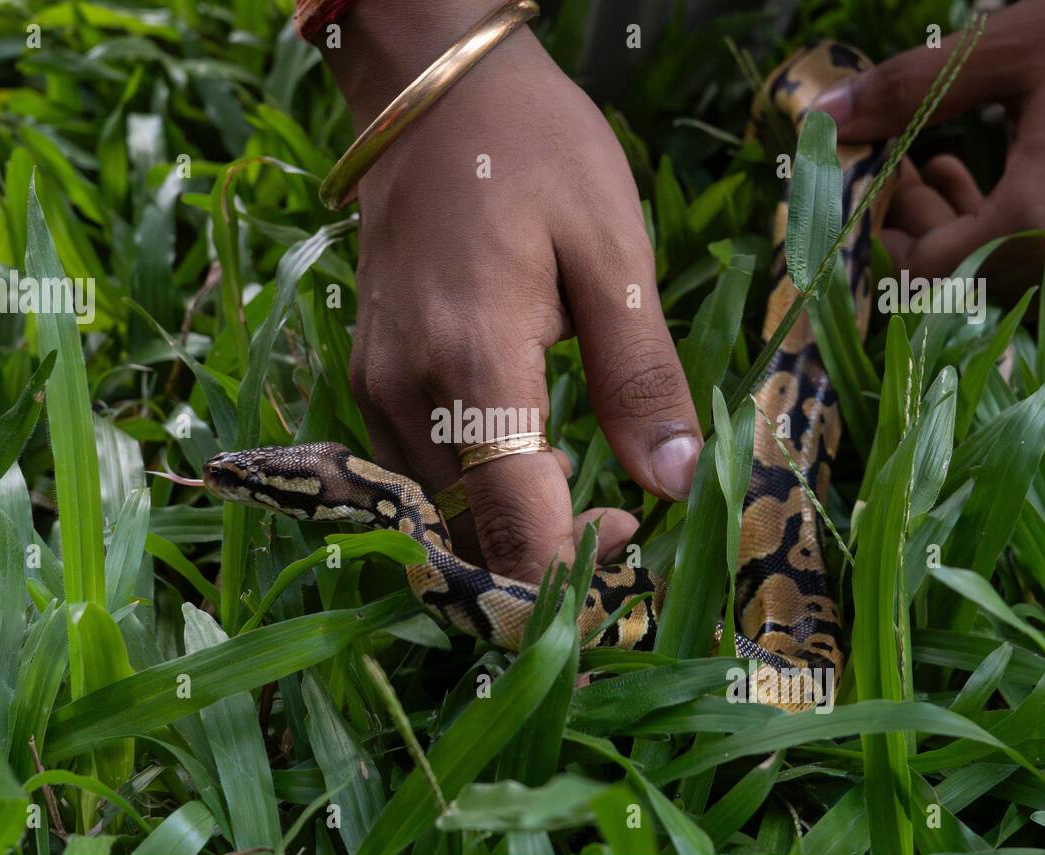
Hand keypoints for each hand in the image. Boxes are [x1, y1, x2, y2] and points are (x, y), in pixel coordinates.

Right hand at [324, 0, 701, 580]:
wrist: (433, 93)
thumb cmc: (537, 154)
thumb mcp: (614, 252)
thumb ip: (641, 377)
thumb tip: (676, 484)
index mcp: (474, 362)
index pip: (511, 525)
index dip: (569, 571)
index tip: (629, 541)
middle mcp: (403, 392)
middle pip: (466, 538)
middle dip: (541, 558)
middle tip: (620, 516)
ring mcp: (374, 388)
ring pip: (435, 514)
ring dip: (506, 527)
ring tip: (576, 471)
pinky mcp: (368, 379)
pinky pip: (416, 473)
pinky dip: (472, 490)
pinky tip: (524, 447)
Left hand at [815, 0, 1044, 306]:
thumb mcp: (1009, 47)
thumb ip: (910, 89)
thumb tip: (825, 113)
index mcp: (1038, 214)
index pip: (923, 273)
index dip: (887, 235)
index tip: (883, 185)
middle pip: (959, 285)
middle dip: (920, 231)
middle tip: (915, 168)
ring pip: (1000, 283)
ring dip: (959, 234)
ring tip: (949, 165)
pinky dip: (1007, 237)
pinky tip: (1005, 177)